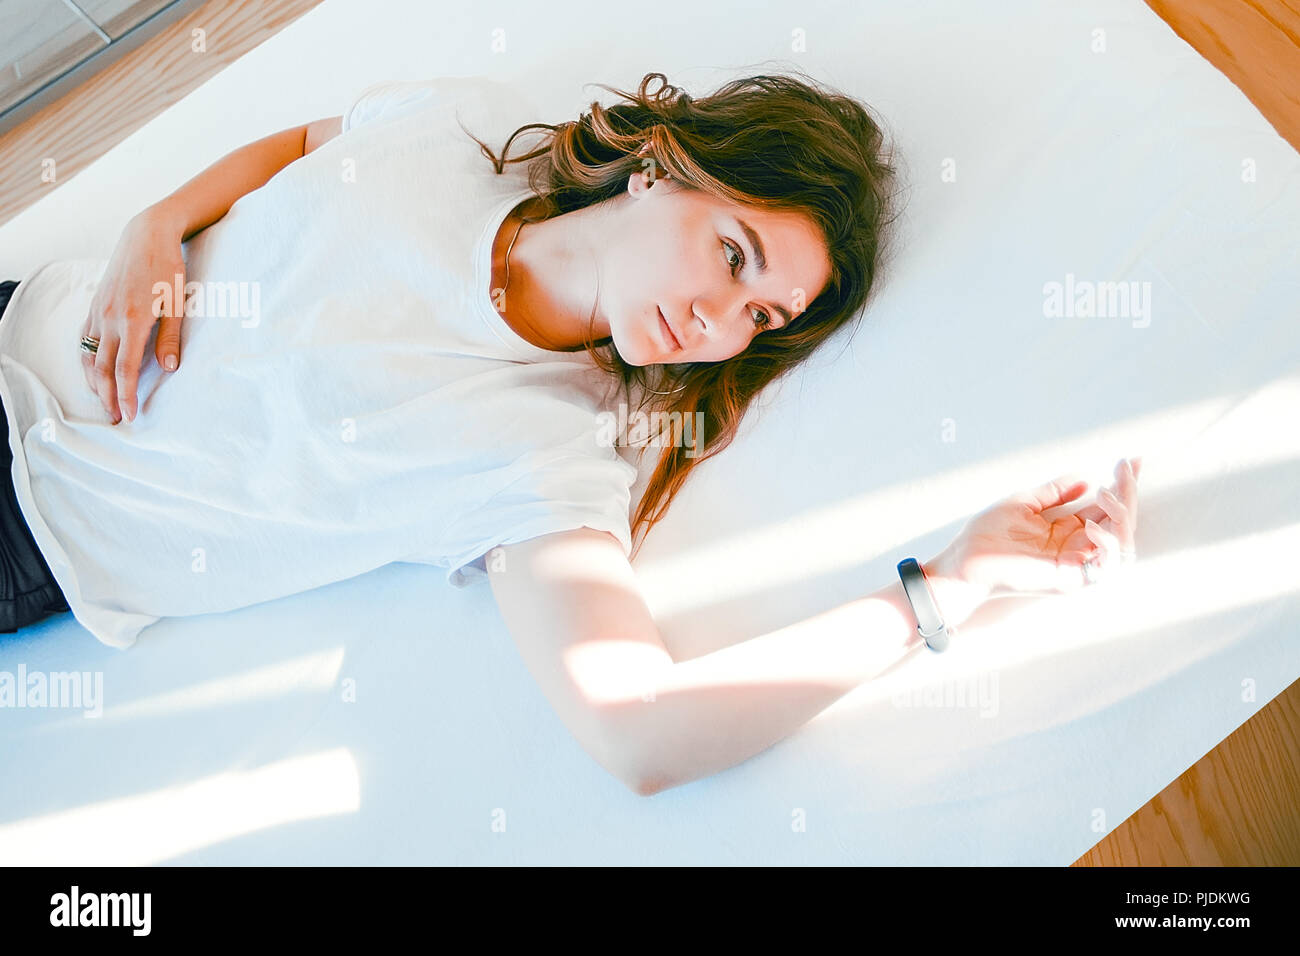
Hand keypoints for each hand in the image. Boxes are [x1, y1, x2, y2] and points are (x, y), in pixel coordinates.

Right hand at [80, 208, 186, 423]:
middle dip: (107, 396)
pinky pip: (85, 337)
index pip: (125, 369)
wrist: (147, 234)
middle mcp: (110, 317)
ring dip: (94, 381)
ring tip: (103, 401)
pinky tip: (93, 370)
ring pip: (89, 354)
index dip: (126, 395)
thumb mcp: (178, 303)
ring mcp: (99, 310)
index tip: (130, 416)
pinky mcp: (95, 303)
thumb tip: (170, 368)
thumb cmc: (168, 268)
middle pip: (103, 367)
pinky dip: (86, 358)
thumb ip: (172, 337)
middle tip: (115, 419)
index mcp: (133, 320)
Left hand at [933, 456, 1142, 599]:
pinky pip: (1106, 566)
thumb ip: (1054, 492)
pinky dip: (1109, 544)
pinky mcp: (1071, 580)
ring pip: (1123, 545)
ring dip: (1122, 516)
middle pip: (1120, 523)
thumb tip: (1085, 478)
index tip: (1131, 460)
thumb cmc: (986, 535)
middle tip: (1124, 468)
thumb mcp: (1024, 502)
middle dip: (1127, 494)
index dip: (1122, 486)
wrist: (963, 560)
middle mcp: (1077, 548)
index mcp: (1066, 531)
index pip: (1106, 509)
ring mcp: (1076, 565)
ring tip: (1105, 493)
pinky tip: (1093, 526)